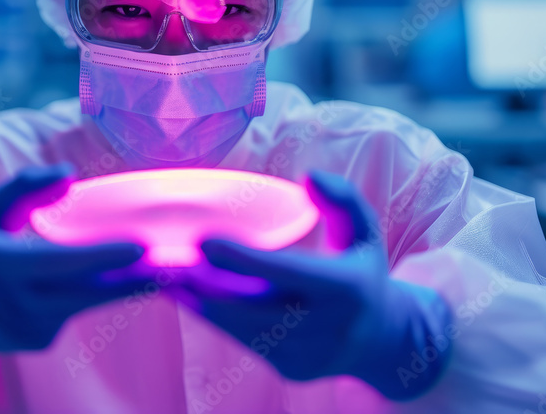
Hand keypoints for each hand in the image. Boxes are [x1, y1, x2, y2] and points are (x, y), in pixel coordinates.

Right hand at [0, 164, 149, 377]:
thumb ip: (24, 187)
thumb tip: (70, 175)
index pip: (57, 262)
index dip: (101, 256)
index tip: (139, 246)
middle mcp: (11, 302)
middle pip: (86, 291)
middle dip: (136, 279)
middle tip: (180, 263)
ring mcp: (26, 329)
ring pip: (87, 304)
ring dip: (128, 287)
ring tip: (169, 269)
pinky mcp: (40, 343)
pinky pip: (75, 313)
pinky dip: (92, 295)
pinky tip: (102, 280)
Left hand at [179, 170, 452, 399]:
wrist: (382, 342)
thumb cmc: (363, 274)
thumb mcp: (365, 231)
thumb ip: (342, 199)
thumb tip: (310, 175)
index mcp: (346, 289)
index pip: (288, 273)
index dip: (244, 259)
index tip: (204, 240)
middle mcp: (326, 327)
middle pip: (251, 307)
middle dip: (203, 284)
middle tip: (164, 259)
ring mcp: (306, 354)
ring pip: (239, 329)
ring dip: (199, 302)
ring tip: (164, 274)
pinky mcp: (288, 370)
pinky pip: (242, 342)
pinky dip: (213, 317)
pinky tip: (187, 294)